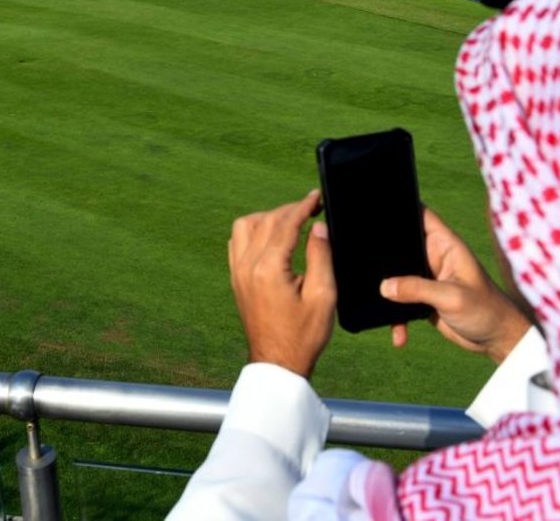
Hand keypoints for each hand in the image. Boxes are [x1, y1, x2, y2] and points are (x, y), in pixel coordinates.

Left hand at [227, 190, 334, 378]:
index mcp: (268, 269)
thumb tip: (318, 226)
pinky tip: (271, 237)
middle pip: (265, 221)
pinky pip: (237, 242)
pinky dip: (253, 231)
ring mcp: (237, 273)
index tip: (316, 197)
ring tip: (291, 222)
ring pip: (245, 226)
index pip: (285, 224)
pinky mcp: (236, 279)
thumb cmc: (304, 335)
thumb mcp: (323, 296)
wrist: (278, 363)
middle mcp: (247, 267)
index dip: (303, 206)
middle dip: (289, 210)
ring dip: (268, 218)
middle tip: (311, 208)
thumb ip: (321, 256)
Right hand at [382, 209, 530, 363]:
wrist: (496, 339)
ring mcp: (428, 279)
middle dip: (385, 256)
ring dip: (388, 292)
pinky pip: (401, 303)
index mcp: (446, 246)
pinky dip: (397, 317)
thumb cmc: (486, 310)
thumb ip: (417, 289)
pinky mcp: (424, 299)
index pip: (422, 216)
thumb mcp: (451, 297)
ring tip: (382, 307)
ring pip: (397, 277)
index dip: (402, 209)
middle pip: (402, 247)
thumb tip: (385, 287)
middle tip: (366, 267)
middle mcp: (435, 258)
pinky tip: (399, 335)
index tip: (378, 212)